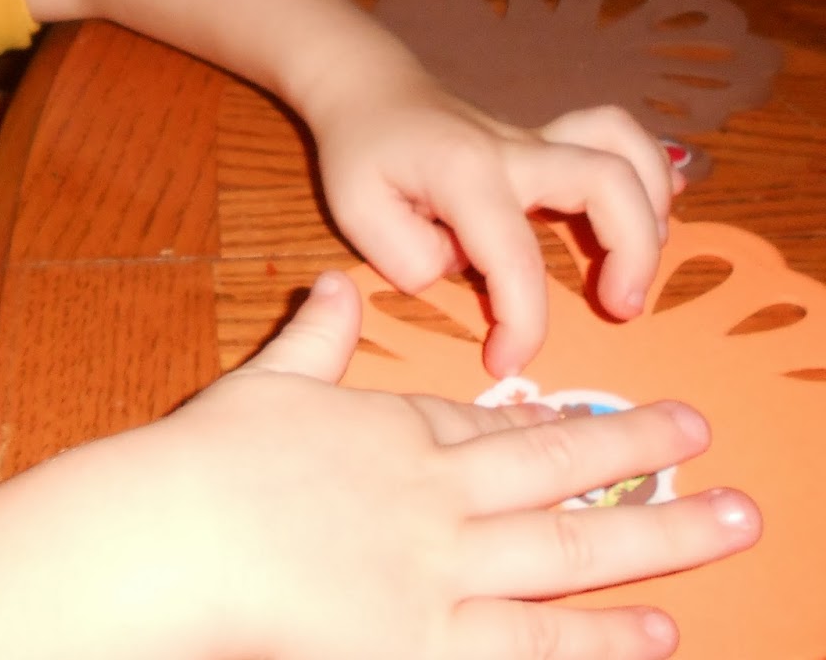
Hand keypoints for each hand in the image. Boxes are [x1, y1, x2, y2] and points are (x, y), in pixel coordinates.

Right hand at [0, 272, 757, 659]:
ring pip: (570, 549)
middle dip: (639, 451)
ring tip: (730, 524)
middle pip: (559, 468)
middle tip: (705, 441)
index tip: (616, 419)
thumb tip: (337, 282)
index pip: (498, 424)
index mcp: (399, 427)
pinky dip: (596, 639)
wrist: (175, 533)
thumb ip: (317, 335)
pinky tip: (658, 634)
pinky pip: (530, 641)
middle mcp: (438, 491)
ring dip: (656, 538)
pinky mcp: (426, 634)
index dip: (564, 422)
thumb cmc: (208, 458)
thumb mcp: (267, 380)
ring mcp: (441, 564)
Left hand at [310, 78, 681, 375]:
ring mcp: (539, 142)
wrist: (372, 92)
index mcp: (465, 174)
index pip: (513, 255)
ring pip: (624, 147)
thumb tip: (460, 273)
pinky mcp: (552, 144)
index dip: (523, 321)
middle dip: (633, 251)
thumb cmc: (363, 154)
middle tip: (619, 309)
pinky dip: (653, 170)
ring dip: (652, 206)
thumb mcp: (356, 210)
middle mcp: (515, 151)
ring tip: (640, 265)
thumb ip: (406, 254)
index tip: (507, 362)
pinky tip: (666, 208)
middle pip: (606, 180)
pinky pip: (619, 139)